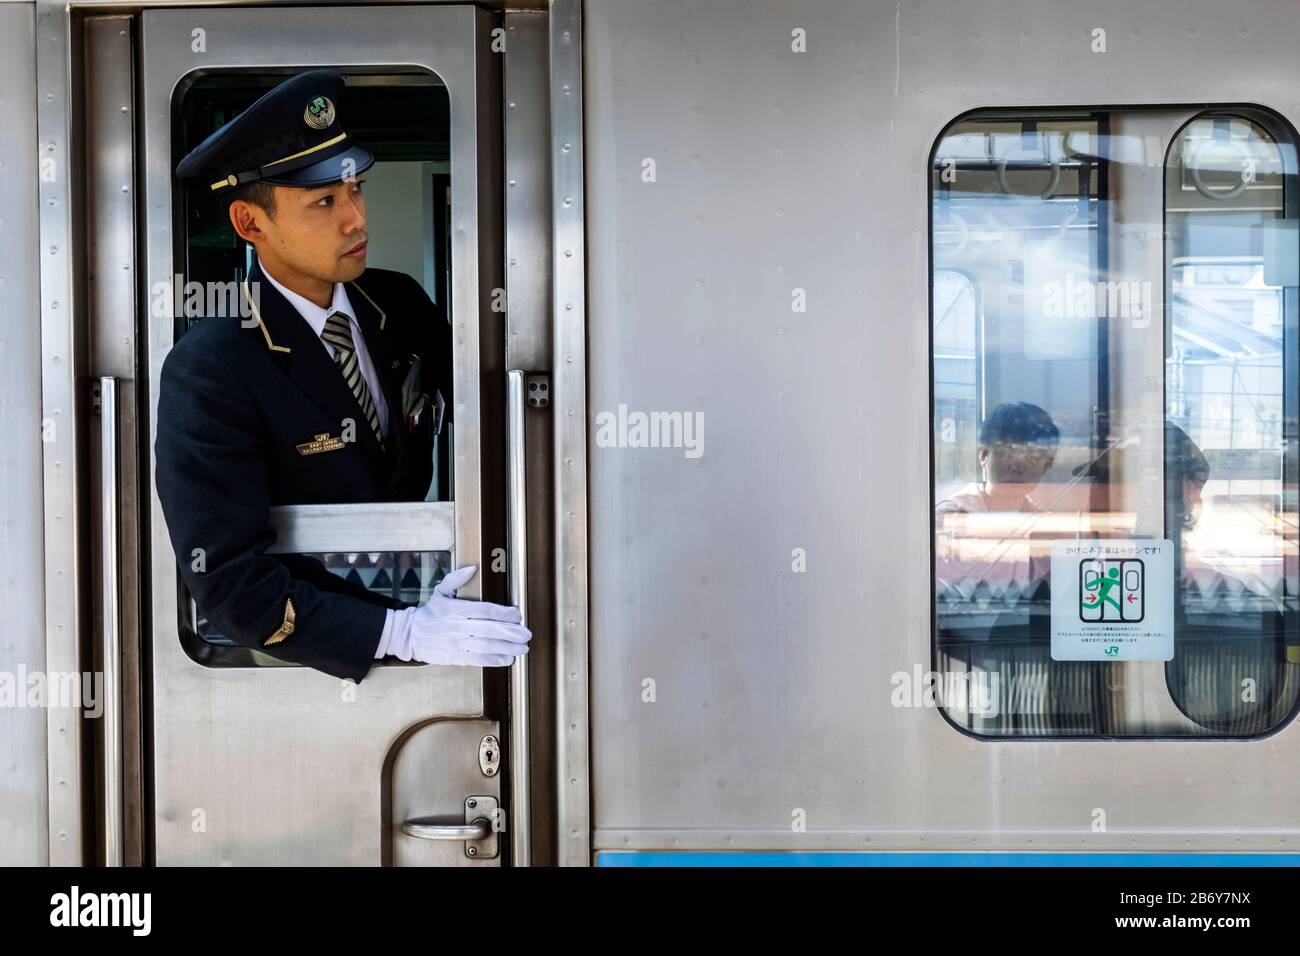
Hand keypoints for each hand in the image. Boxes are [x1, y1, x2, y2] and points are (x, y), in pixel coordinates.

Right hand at [377, 565, 530, 665]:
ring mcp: (456, 644)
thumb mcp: (440, 592)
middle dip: (509, 633)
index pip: (483, 610)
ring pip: (485, 647)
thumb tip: (472, 568)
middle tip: (526, 634)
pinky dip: (493, 660)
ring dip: (506, 648)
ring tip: (522, 648)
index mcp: (455, 610)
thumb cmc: (430, 613)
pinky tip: (507, 659)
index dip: (502, 613)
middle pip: (487, 630)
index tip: (517, 614)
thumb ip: (455, 579)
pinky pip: (477, 660)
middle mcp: (457, 627)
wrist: (410, 636)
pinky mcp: (455, 658)